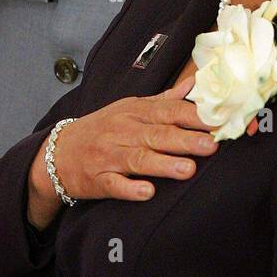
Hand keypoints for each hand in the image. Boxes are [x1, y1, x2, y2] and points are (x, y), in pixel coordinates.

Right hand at [27, 78, 213, 229]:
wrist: (59, 152)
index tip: (218, 122)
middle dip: (185, 140)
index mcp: (134, 112)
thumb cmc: (102, 129)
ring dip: (163, 164)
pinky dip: (130, 189)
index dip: (193, 117)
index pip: (168, 111)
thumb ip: (163, 100)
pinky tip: (147, 192)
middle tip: (210, 146)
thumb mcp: (129, 108)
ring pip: (138, 159)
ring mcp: (109, 155)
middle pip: (157, 134)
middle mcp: (123, 131)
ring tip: (187, 170)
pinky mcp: (98, 179)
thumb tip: (193, 85)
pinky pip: (115, 184)